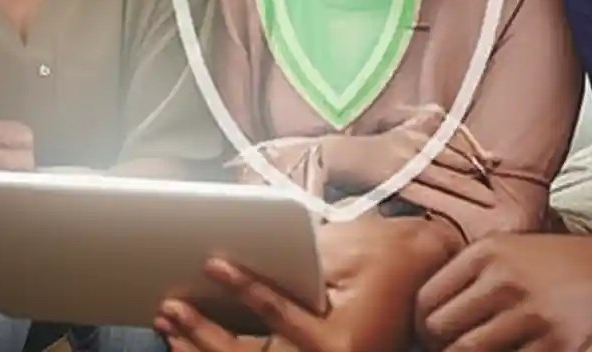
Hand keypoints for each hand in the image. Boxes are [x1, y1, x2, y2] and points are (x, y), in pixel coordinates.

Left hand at [156, 216, 459, 351]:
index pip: (282, 315)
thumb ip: (296, 257)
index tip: (212, 264)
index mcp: (340, 339)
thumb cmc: (382, 256)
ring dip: (200, 349)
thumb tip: (233, 255)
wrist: (422, 276)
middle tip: (171, 309)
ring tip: (169, 325)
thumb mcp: (342, 250)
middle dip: (204, 335)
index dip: (245, 290)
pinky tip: (190, 342)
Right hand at [322, 110, 498, 208]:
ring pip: (443, 178)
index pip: (453, 143)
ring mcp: (404, 162)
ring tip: (486, 202)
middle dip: (477, 175)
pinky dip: (439, 202)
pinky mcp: (392, 180)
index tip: (493, 162)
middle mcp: (413, 144)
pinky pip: (421, 193)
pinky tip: (452, 210)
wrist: (334, 155)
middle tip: (497, 189)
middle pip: (454, 161)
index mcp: (415, 132)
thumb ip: (416, 132)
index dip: (475, 153)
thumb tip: (438, 133)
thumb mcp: (393, 131)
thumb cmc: (364, 149)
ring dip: (466, 191)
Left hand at [416, 230, 591, 350]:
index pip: (425, 298)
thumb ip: (469, 275)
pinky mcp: (559, 346)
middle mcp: (504, 281)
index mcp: (487, 254)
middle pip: (441, 329)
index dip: (420, 323)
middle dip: (438, 347)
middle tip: (449, 349)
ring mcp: (532, 315)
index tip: (428, 333)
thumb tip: (429, 313)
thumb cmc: (564, 263)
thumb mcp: (510, 249)